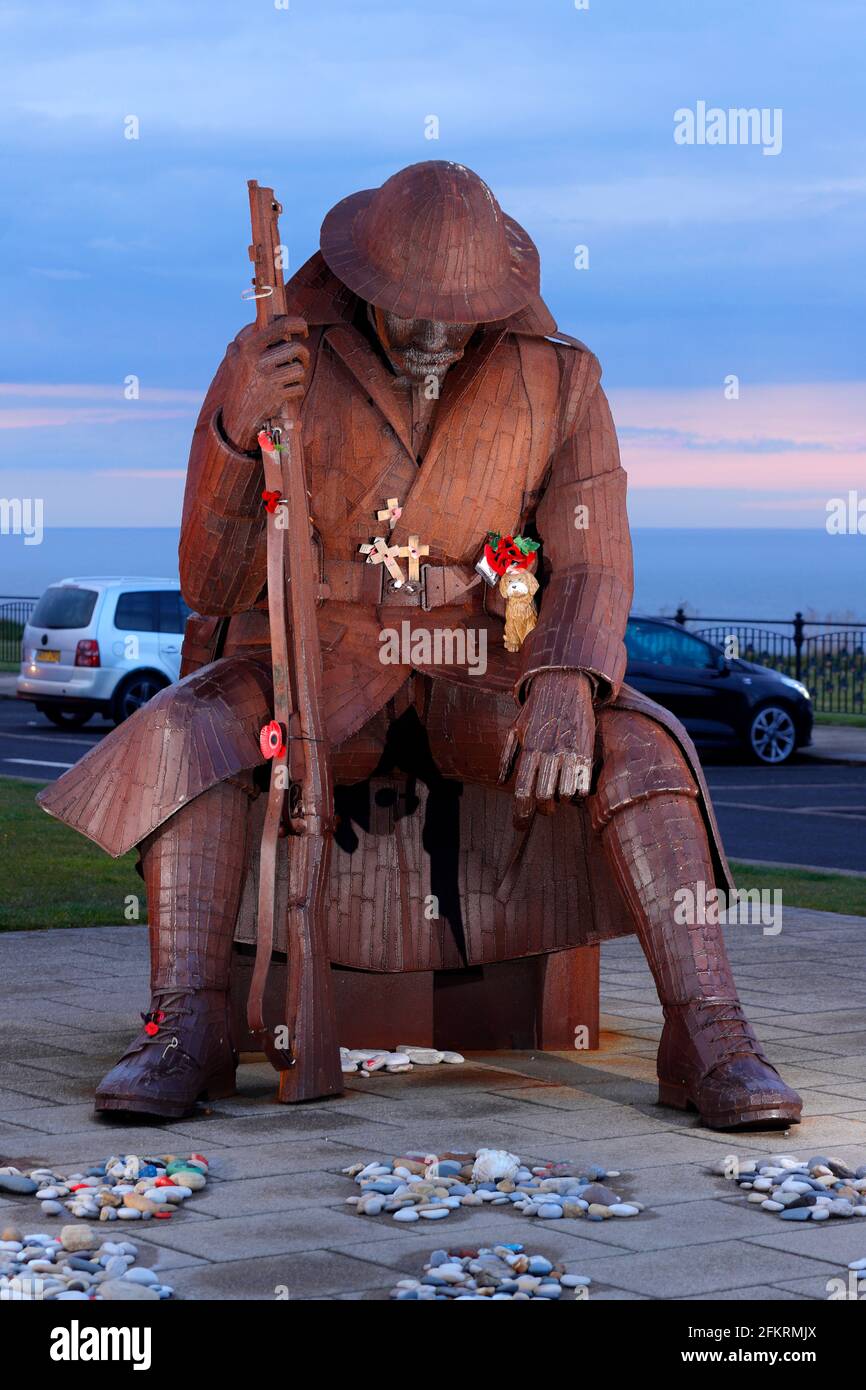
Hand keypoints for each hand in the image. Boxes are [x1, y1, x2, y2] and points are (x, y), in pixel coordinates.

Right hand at [221, 317, 308, 450]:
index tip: (303, 329)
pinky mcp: (278, 395)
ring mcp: (269, 378)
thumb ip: (246, 336)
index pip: (282, 325)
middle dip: (304, 354)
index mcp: (249, 346)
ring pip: (300, 369)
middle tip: (301, 358)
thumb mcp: (234, 355)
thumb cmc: (239, 381)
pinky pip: (299, 387)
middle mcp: (259, 361)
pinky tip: (287, 391)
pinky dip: (296, 390)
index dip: (298, 324)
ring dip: (299, 373)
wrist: (237, 415)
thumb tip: (261, 320)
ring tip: (291, 376)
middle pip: (297, 348)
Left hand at [499, 671, 595, 827]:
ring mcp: (570, 753)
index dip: (520, 814)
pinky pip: (583, 784)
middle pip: (543, 797)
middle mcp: (549, 753)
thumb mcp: (515, 729)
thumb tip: (500, 782)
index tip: (520, 826)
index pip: (522, 791)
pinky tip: (572, 787)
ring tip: (557, 796)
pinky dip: (577, 792)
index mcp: (529, 750)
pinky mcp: (587, 751)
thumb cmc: (536, 710)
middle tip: (542, 809)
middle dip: (542, 810)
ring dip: (560, 801)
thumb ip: (507, 757)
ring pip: (564, 794)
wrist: (563, 684)